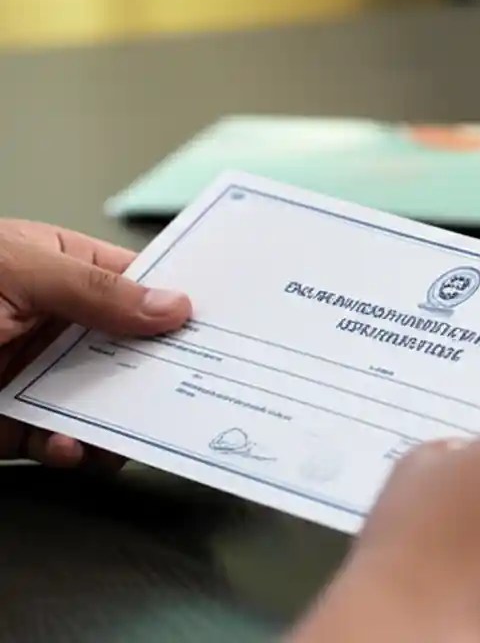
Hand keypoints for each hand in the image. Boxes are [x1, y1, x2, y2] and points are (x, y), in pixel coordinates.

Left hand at [0, 219, 190, 469]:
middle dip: (161, 370)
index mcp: (55, 267)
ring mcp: (32, 374)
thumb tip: (175, 306)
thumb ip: (97, 293)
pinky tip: (73, 446)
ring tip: (133, 432)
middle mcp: (51, 321)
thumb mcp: (15, 274)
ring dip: (122, 418)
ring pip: (104, 401)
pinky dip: (74, 449)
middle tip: (198, 389)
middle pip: (129, 348)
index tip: (223, 326)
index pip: (136, 283)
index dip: (181, 302)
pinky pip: (61, 440)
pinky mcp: (10, 425)